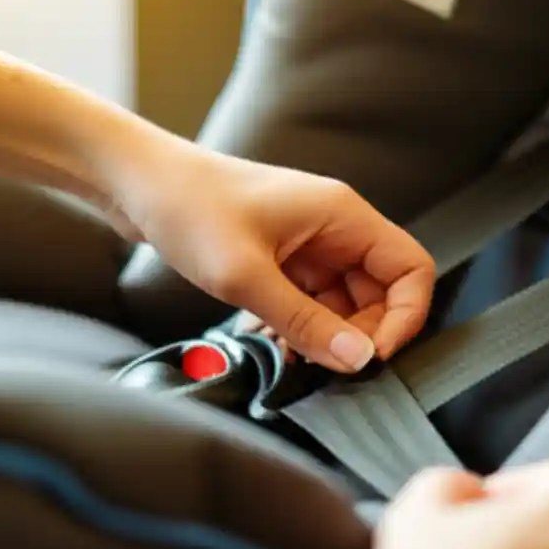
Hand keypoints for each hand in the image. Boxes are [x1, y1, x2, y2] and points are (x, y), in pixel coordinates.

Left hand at [112, 143, 434, 372]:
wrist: (136, 183)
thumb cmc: (188, 209)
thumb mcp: (245, 276)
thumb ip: (304, 322)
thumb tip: (358, 361)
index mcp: (342, 216)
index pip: (412, 270)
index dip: (403, 319)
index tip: (371, 357)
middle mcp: (334, 228)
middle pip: (380, 294)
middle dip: (358, 336)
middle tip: (320, 366)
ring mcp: (308, 244)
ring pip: (343, 304)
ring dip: (322, 337)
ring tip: (284, 356)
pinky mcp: (282, 259)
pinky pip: (310, 302)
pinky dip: (296, 327)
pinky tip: (265, 340)